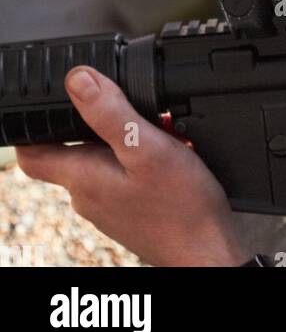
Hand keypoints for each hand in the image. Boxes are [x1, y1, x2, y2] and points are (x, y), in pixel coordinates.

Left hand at [15, 68, 246, 266]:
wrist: (207, 251)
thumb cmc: (182, 205)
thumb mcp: (147, 147)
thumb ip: (110, 113)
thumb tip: (77, 80)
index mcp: (82, 177)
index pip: (32, 154)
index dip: (34, 125)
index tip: (53, 101)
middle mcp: (88, 195)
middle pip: (73, 148)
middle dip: (100, 121)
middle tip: (133, 105)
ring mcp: (108, 205)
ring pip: (103, 159)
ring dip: (127, 137)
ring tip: (163, 128)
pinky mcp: (128, 210)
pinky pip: (123, 174)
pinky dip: (141, 156)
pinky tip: (171, 150)